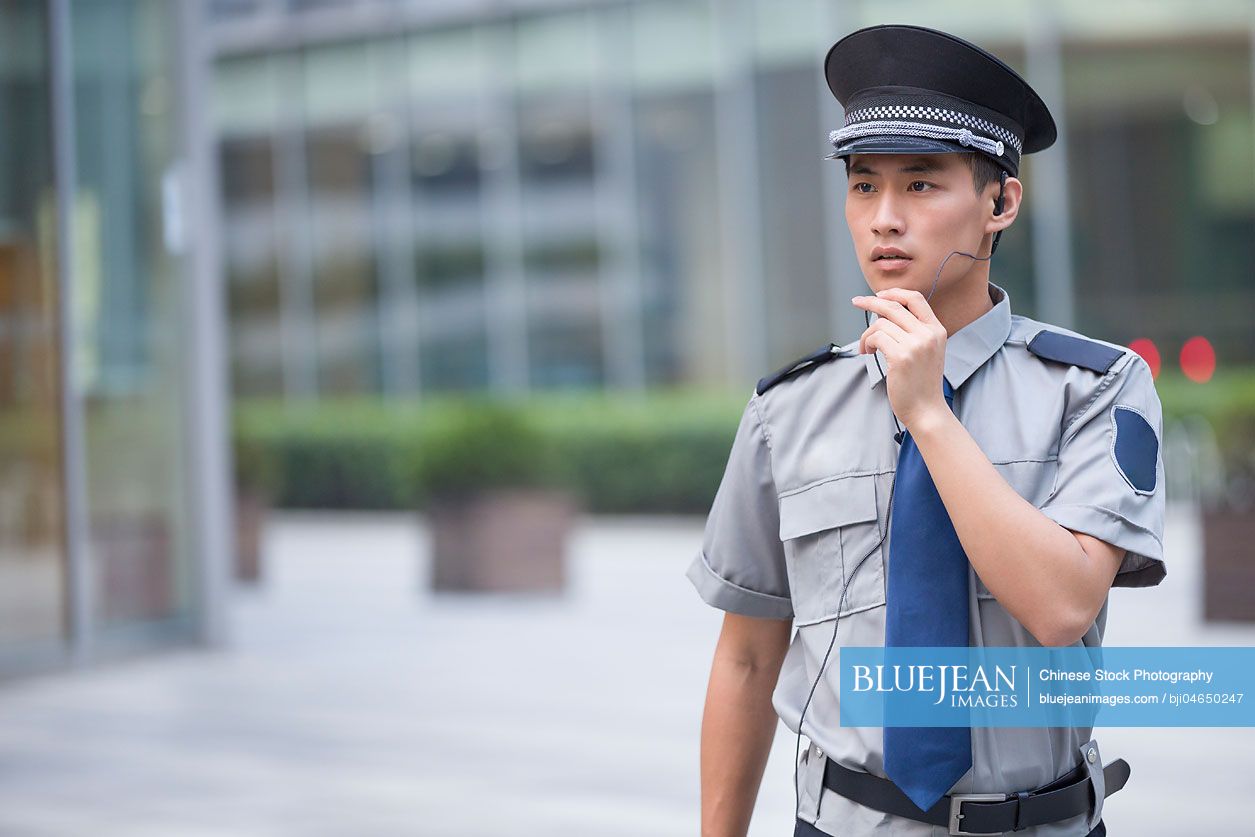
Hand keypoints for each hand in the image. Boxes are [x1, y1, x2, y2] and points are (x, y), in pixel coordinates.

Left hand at [851, 288, 949, 429]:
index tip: (878, 295)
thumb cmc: (921, 383)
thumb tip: (884, 313)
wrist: (926, 409)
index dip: (894, 293)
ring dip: (867, 334)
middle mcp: (928, 334)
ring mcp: (916, 345)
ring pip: (881, 323)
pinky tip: (868, 352)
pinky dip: (867, 343)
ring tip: (867, 347)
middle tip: (857, 302)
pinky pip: (876, 337)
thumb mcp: (927, 351)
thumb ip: (913, 331)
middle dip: (870, 302)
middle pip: (894, 306)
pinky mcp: (901, 357)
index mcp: (936, 330)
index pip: (916, 299)